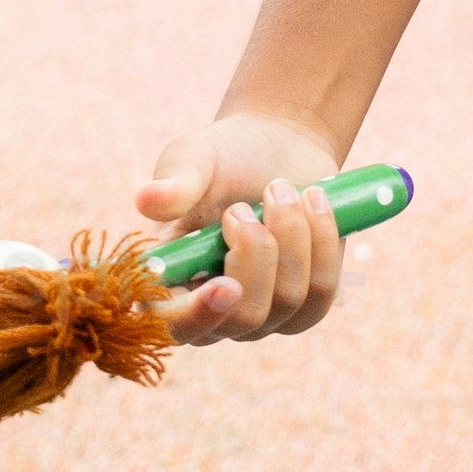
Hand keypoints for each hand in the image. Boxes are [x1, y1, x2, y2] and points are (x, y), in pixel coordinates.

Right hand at [136, 111, 347, 345]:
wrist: (279, 146)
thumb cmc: (224, 156)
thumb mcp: (195, 158)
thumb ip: (175, 180)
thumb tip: (148, 200)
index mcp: (171, 282)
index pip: (175, 325)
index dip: (198, 315)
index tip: (226, 284)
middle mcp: (216, 311)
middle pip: (245, 317)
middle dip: (258, 252)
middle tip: (247, 204)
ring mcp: (264, 314)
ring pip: (289, 301)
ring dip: (292, 234)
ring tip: (281, 188)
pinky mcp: (306, 304)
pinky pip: (323, 290)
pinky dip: (322, 239)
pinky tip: (313, 202)